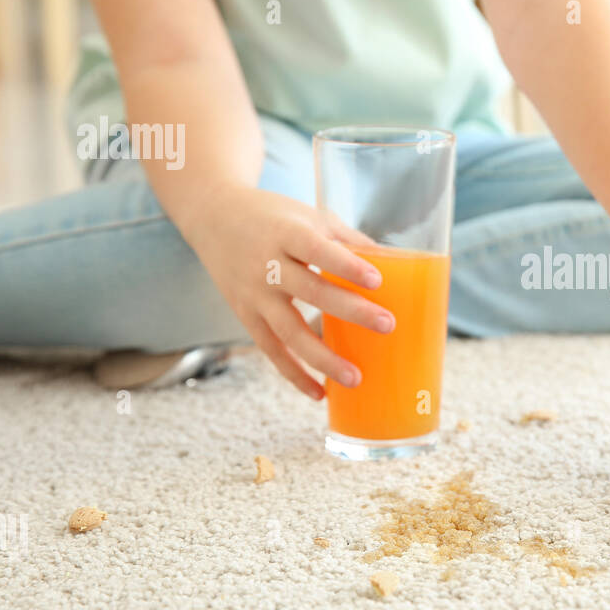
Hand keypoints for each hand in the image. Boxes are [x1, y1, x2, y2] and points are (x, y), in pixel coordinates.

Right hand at [180, 183, 393, 398]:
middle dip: (350, 311)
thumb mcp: (309, 216)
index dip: (346, 265)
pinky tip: (320, 393)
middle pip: (311, 292)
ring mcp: (254, 294)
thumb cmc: (274, 216)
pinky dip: (294, 373)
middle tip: (387, 326)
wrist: (213, 217)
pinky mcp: (245, 315)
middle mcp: (267, 265)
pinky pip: (271, 350)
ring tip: (355, 378)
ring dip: (322, 358)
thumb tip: (396, 264)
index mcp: (287, 234)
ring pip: (289, 331)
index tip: (377, 280)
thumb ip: (348, 240)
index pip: (317, 250)